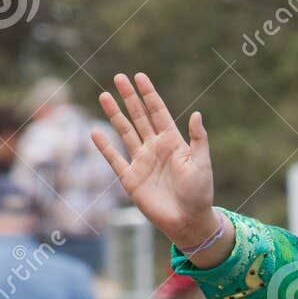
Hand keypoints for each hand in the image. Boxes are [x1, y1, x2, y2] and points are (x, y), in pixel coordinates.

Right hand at [91, 71, 213, 243]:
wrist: (188, 221)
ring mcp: (142, 162)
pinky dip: (105, 147)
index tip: (139, 77)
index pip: (158, 112)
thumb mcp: (202, 164)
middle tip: (119, 77)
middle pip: (139, 117)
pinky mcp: (131, 179)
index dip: (149, 94)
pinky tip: (95, 132)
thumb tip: (196, 114)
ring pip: (125, 132)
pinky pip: (115, 159)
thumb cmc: (199, 194)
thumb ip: (198, 139)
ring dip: (115, 115)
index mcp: (172, 142)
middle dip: (129, 97)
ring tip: (104, 96)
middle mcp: (155, 148)